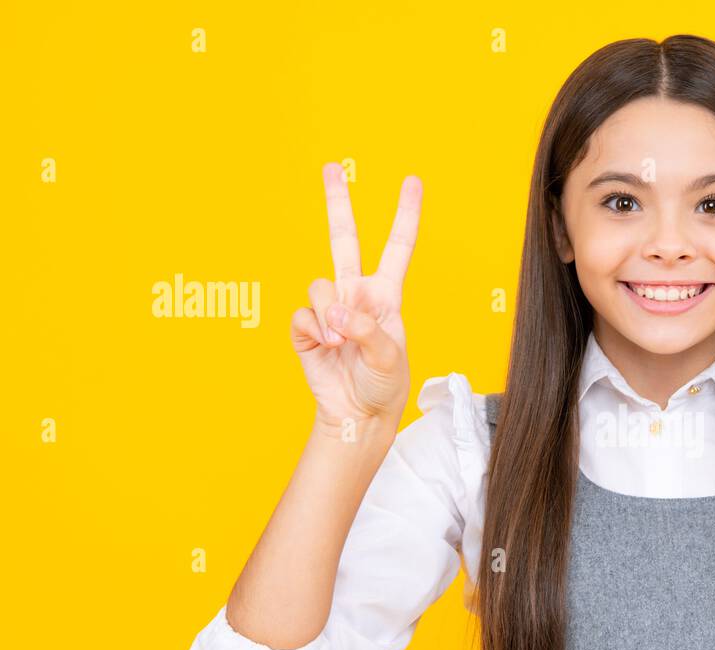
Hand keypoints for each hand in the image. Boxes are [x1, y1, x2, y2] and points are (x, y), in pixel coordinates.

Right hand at [291, 162, 422, 430]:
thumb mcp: (389, 357)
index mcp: (385, 295)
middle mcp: (355, 295)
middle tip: (331, 167)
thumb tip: (334, 312)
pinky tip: (324, 348)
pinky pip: (302, 315)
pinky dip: (312, 331)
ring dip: (328, 314)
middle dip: (337, 202)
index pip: (398, 247)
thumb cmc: (383, 385)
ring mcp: (329, 310)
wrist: (358, 415)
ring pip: (318, 285)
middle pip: (343, 239)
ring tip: (339, 344)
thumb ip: (365, 329)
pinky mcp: (306, 329)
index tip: (412, 181)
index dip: (405, 215)